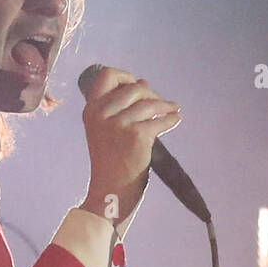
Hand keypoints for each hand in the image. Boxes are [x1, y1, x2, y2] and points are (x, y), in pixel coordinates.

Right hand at [79, 67, 180, 220]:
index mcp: (91, 110)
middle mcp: (101, 114)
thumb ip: (116, 107)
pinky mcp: (136, 136)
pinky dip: (171, 119)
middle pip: (134, 88)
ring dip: (165, 105)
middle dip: (152, 93)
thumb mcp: (103, 129)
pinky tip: (176, 119)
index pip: (107, 75)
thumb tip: (143, 84)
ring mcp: (118, 124)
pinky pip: (160, 121)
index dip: (126, 76)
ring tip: (173, 109)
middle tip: (161, 103)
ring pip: (149, 103)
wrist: (110, 191)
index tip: (139, 85)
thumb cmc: (109, 161)